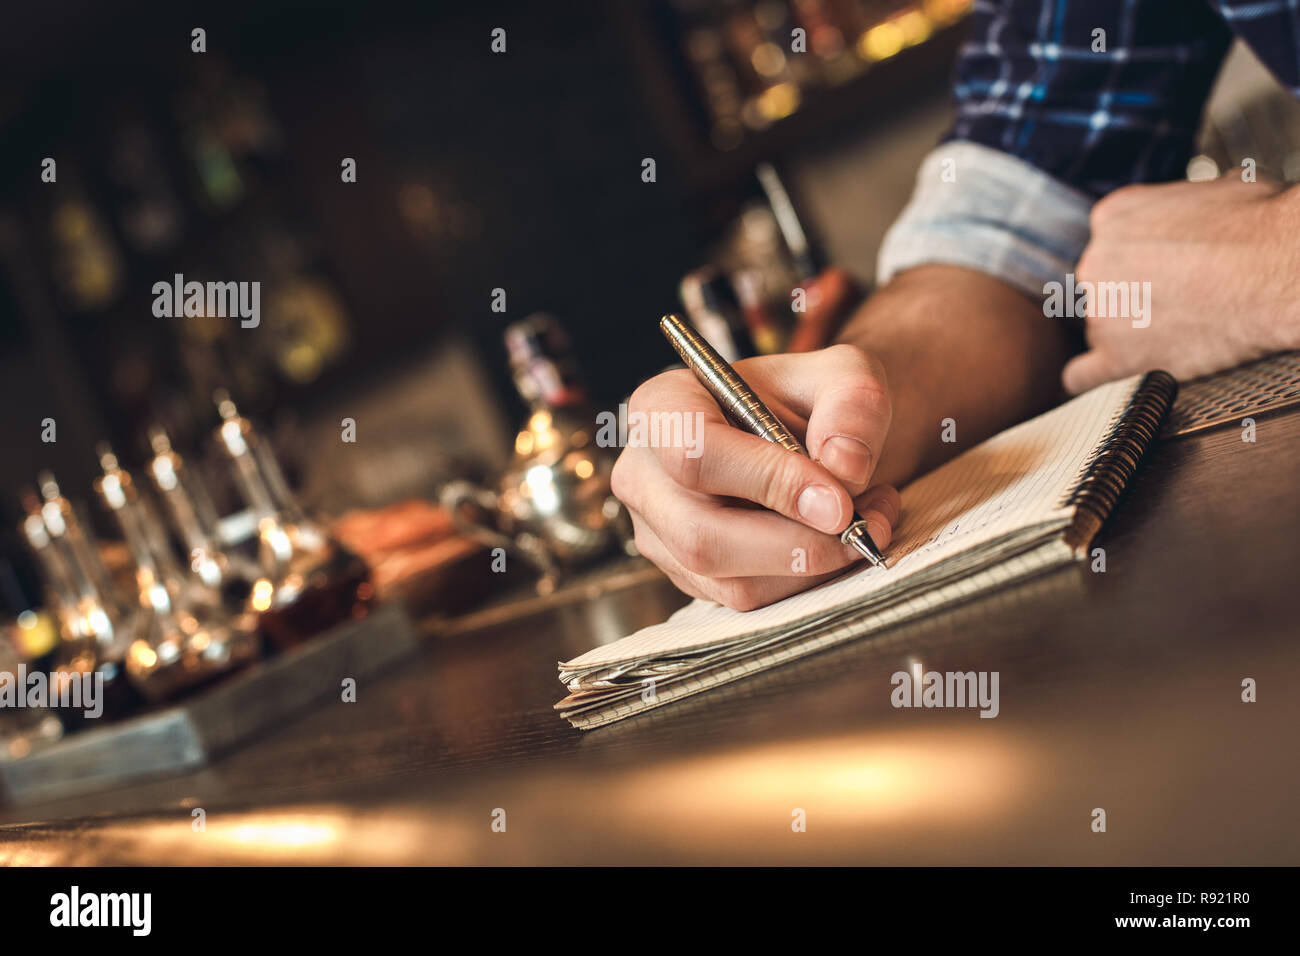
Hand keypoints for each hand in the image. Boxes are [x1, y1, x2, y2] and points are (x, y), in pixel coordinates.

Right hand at [611, 345, 900, 610]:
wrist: (813, 436)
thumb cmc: (816, 400)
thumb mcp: (847, 376)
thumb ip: (853, 407)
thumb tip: (843, 468)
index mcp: (663, 407)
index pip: (693, 453)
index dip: (767, 482)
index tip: (839, 501)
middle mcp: (644, 474)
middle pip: (701, 533)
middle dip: (796, 543)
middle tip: (864, 526)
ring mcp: (659, 532)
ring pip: (728, 580)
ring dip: (812, 565)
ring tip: (867, 522)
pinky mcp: (689, 574)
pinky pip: (748, 599)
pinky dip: (805, 580)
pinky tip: (839, 540)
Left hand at [1062, 175, 1299, 393]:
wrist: (1280, 270)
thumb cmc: (1258, 227)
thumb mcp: (1213, 189)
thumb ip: (1181, 205)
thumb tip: (1198, 209)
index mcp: (1112, 218)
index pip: (1111, 243)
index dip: (1143, 257)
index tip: (1166, 264)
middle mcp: (1095, 264)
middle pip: (1103, 286)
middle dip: (1136, 292)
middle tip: (1180, 295)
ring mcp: (1103, 313)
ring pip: (1103, 327)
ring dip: (1130, 331)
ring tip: (1178, 326)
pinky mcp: (1119, 357)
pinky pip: (1084, 376)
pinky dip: (1088, 379)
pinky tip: (1091, 377)